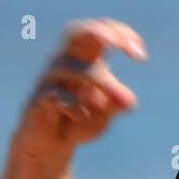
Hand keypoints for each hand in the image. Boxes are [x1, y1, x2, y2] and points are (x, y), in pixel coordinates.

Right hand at [17, 17, 146, 163]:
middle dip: (96, 32)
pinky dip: (74, 105)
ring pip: (70, 66)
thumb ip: (115, 104)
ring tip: (121, 100)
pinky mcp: (38, 101)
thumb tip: (128, 101)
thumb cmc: (79, 122)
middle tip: (115, 43)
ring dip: (99, 80)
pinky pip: (55, 95)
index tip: (140, 56)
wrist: (50, 146)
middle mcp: (65, 62)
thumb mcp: (103, 114)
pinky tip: (83, 116)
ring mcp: (49, 80)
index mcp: (85, 59)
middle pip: (76, 33)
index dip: (121, 35)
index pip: (102, 32)